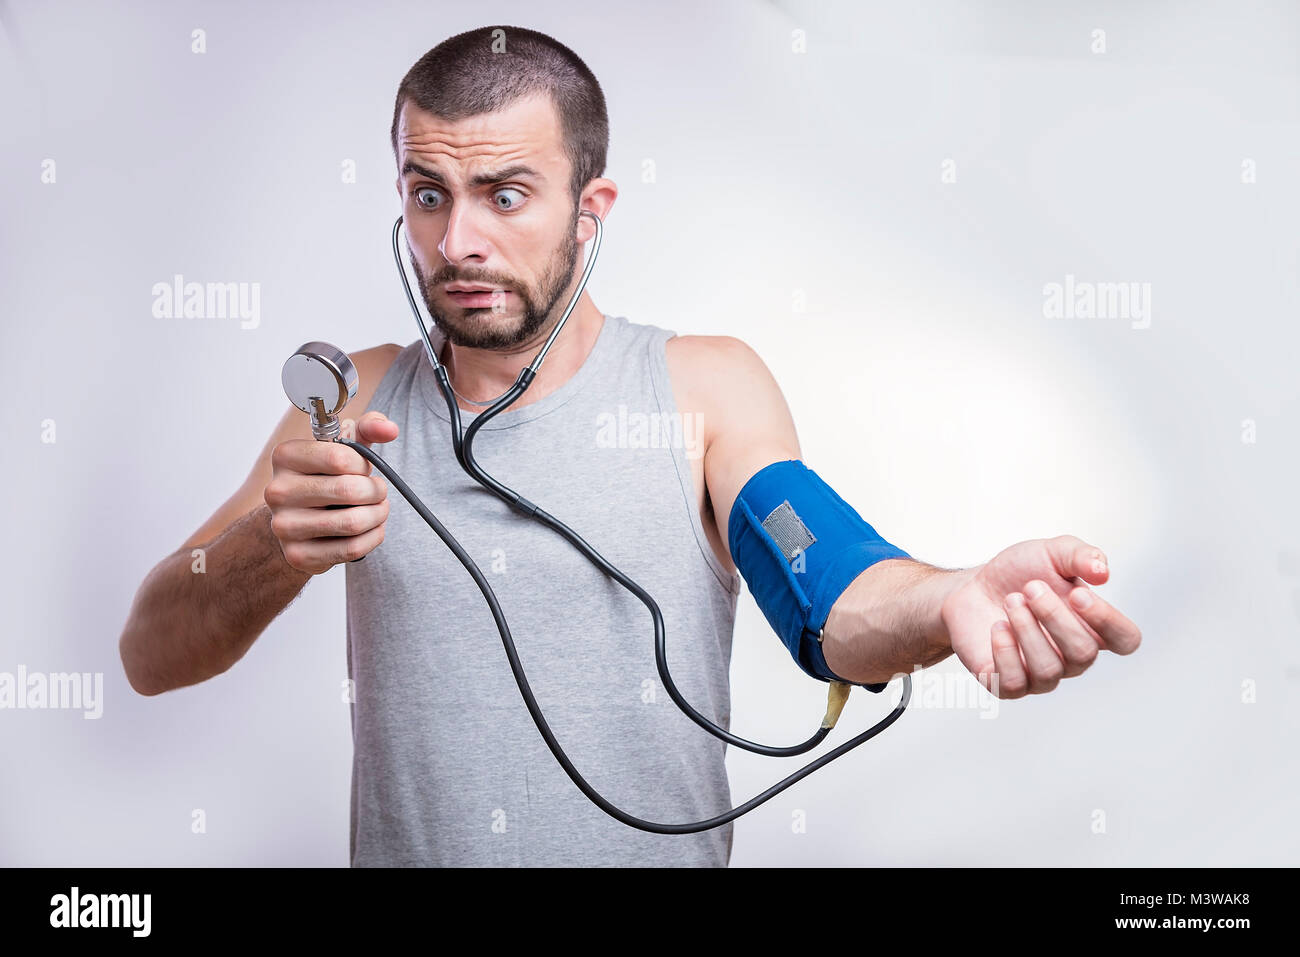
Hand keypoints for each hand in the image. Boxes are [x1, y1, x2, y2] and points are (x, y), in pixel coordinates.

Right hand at [264, 411, 398, 573]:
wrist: (297, 519)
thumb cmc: (325, 477)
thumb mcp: (342, 446)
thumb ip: (367, 428)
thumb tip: (389, 429)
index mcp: (284, 456)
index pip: (340, 458)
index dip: (363, 465)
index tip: (363, 469)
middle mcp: (277, 491)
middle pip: (349, 490)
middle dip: (376, 491)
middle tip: (378, 491)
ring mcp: (284, 526)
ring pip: (353, 522)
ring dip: (378, 515)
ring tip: (378, 509)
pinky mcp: (297, 554)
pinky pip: (351, 549)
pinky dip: (372, 537)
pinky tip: (370, 528)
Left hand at [939, 535, 1141, 697]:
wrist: (972, 587)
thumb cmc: (1019, 574)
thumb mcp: (1052, 553)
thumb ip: (1081, 556)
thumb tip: (1102, 571)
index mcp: (1093, 627)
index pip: (1126, 641)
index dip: (1108, 621)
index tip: (1077, 593)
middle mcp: (1072, 657)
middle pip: (1084, 653)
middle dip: (1054, 616)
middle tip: (1030, 587)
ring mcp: (1041, 675)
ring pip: (1048, 669)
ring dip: (1027, 629)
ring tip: (1011, 601)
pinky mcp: (1008, 684)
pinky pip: (1014, 683)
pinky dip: (1005, 651)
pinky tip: (997, 626)